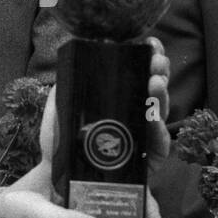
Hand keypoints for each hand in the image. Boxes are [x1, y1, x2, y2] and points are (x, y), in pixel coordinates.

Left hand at [38, 36, 170, 170]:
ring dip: (161, 95)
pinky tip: (153, 117)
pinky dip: (158, 129)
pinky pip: (159, 143)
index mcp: (121, 97)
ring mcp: (145, 136)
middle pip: (156, 88)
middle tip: (156, 61)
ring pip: (161, 112)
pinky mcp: (149, 160)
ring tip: (154, 82)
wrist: (57, 174)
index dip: (149, 56)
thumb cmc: (62, 139)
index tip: (150, 44)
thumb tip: (73, 59)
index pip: (141, 72)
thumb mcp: (62, 106)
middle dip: (159, 70)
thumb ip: (67, 85)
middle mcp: (137, 113)